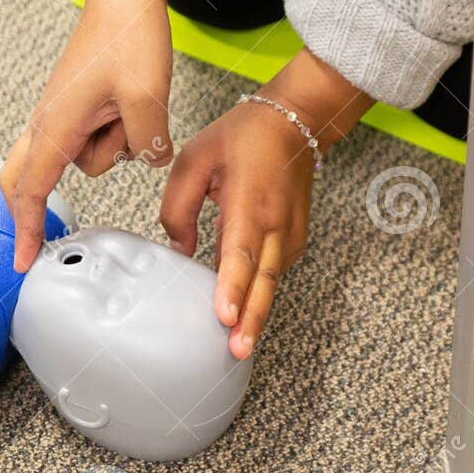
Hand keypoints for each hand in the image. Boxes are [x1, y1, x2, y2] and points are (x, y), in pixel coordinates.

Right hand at [1, 0, 176, 270]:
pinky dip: (116, 133)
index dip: (26, 229)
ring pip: (83, 159)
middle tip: (46, 235)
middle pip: (26, 178)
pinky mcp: (78, 103)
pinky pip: (94, 137)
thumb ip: (147, 142)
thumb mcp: (148, 96)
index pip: (32, 190)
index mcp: (56, 123)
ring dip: (113, 148)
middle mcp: (49, 120)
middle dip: (36, 206)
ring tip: (133, 107)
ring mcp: (61, 111)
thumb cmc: (127, 32)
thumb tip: (150, 159)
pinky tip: (131, 104)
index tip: (23, 260)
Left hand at [160, 49, 373, 358]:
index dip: (232, 287)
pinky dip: (260, 295)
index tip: (224, 315)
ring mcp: (290, 234)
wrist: (296, 122)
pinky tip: (245, 316)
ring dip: (256, 313)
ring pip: (271, 283)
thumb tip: (179, 249)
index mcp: (249, 201)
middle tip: (236, 350)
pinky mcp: (294, 241)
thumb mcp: (195, 159)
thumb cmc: (245, 137)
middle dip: (250, 319)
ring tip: (239, 344)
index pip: (240, 252)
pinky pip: (274, 274)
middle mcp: (275, 223)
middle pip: (263, 281)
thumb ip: (177, 207)